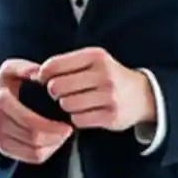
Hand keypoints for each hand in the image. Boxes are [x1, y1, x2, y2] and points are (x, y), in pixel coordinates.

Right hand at [0, 58, 72, 163]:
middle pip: (34, 139)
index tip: (67, 122)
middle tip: (68, 129)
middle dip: (56, 137)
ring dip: (53, 145)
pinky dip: (46, 152)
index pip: (31, 123)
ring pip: (34, 152)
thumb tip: (40, 73)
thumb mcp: (10, 69)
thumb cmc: (1, 85)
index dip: (53, 126)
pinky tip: (52, 142)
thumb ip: (25, 67)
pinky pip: (31, 158)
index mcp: (0, 102)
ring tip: (61, 134)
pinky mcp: (4, 149)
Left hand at [37, 47, 155, 130]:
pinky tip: (85, 113)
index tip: (44, 80)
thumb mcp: (92, 61)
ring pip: (66, 104)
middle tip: (60, 94)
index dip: (44, 74)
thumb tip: (34, 75)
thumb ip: (65, 64)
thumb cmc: (108, 77)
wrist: (143, 96)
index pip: (55, 65)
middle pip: (58, 87)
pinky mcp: (111, 116)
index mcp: (96, 57)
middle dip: (54, 92)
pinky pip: (78, 120)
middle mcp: (104, 74)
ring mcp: (109, 96)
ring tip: (75, 103)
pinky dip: (77, 118)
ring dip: (66, 106)